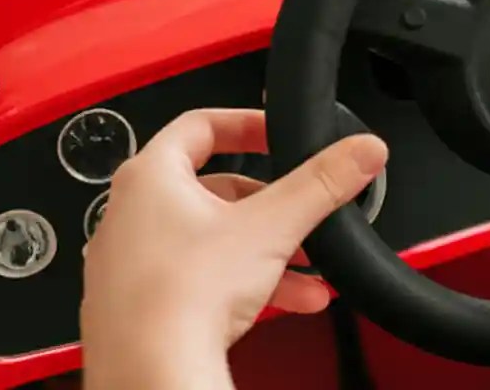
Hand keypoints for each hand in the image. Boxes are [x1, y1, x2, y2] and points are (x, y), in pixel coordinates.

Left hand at [81, 108, 386, 388]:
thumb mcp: (273, 227)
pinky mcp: (136, 303)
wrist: (151, 372)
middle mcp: (129, 214)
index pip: (200, 125)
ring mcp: (128, 261)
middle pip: (212, 190)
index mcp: (150, 177)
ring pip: (209, 240)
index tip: (277, 135)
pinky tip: (282, 301)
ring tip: (304, 270)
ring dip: (263, 250)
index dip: (248, 125)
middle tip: (300, 214)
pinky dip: (239, 283)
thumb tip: (360, 151)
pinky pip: (195, 278)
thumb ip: (322, 183)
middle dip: (270, 206)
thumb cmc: (181, 297)